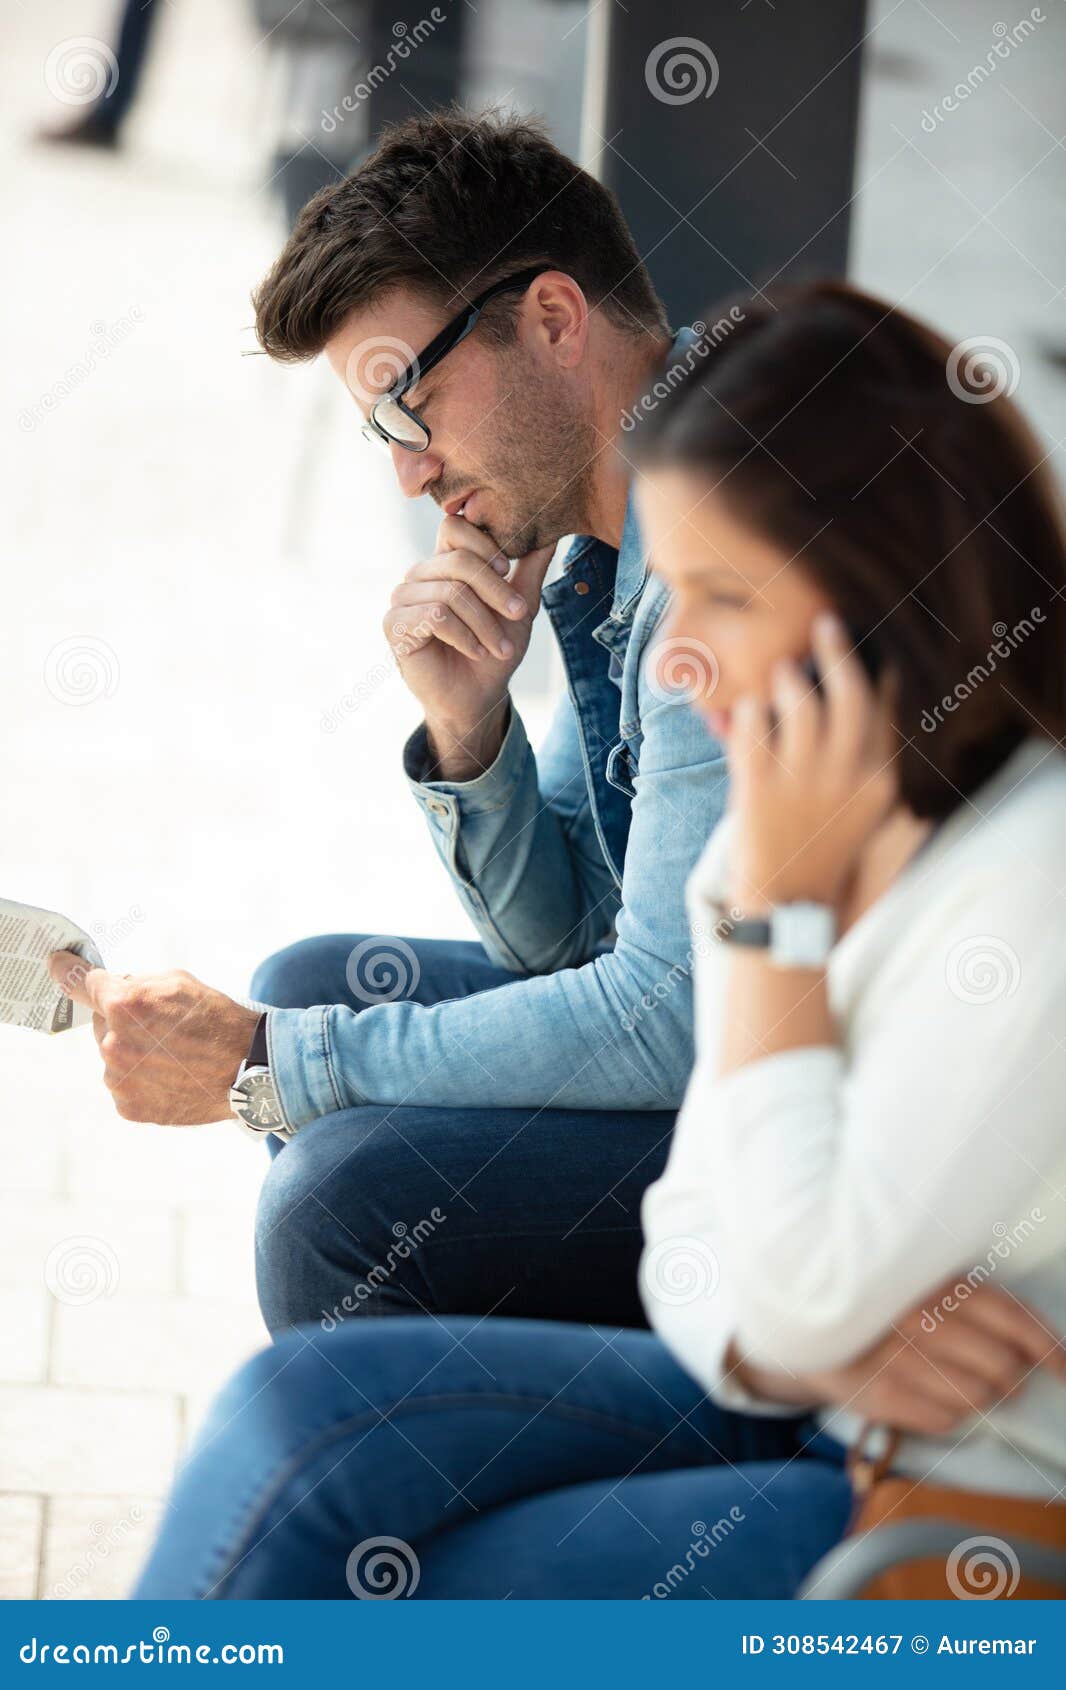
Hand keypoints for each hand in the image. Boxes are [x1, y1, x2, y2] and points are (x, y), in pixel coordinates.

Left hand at [48, 951, 259, 1124]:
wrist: (250, 1069)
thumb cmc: (219, 1020)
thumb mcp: (179, 982)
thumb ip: (137, 984)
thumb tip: (113, 989)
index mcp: (124, 1005)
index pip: (81, 983)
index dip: (66, 970)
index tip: (56, 964)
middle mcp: (114, 1043)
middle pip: (104, 1024)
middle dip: (125, 1022)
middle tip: (165, 1028)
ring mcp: (119, 1079)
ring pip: (114, 1057)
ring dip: (134, 1053)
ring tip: (175, 1057)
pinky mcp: (129, 1106)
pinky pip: (125, 1085)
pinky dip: (143, 1080)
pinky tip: (172, 1076)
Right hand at [385, 513, 554, 778]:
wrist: (478, 696)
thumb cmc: (495, 649)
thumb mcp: (520, 605)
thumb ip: (531, 568)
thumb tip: (551, 533)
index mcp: (445, 562)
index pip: (454, 526)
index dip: (484, 543)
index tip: (508, 571)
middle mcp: (420, 575)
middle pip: (459, 560)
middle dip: (496, 592)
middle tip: (518, 616)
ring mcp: (403, 598)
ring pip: (451, 592)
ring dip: (484, 623)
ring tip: (499, 647)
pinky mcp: (394, 624)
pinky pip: (435, 616)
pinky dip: (464, 636)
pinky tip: (475, 652)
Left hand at [728, 612, 896, 912]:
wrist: (785, 902)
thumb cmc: (822, 844)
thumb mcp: (862, 806)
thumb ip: (866, 756)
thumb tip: (862, 689)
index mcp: (879, 782)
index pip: (890, 709)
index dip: (882, 667)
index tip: (876, 638)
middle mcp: (846, 777)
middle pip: (849, 694)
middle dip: (837, 650)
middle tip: (825, 622)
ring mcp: (802, 782)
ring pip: (797, 702)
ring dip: (786, 679)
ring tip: (779, 674)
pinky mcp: (757, 788)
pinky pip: (752, 725)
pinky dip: (749, 711)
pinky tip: (747, 713)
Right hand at [735, 1280, 1065, 1435]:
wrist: (801, 1317)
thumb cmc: (879, 1303)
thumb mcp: (922, 1283)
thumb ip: (973, 1303)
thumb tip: (1034, 1347)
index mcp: (935, 1282)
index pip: (1012, 1318)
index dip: (1050, 1349)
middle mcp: (920, 1318)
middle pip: (1003, 1367)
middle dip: (1013, 1378)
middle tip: (1003, 1376)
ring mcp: (899, 1358)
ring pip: (979, 1398)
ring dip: (984, 1398)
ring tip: (964, 1384)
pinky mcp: (880, 1395)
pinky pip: (945, 1419)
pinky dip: (951, 1413)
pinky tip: (932, 1394)